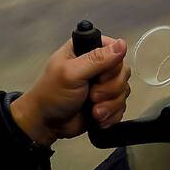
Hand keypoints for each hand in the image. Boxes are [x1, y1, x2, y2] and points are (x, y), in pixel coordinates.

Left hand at [11, 37, 130, 145]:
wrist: (45, 124)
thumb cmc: (52, 94)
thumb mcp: (71, 73)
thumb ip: (96, 59)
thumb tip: (122, 44)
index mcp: (87, 50)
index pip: (115, 48)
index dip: (113, 64)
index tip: (99, 75)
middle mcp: (98, 65)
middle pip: (123, 71)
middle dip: (109, 89)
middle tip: (91, 95)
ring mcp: (104, 84)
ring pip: (124, 90)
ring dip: (109, 104)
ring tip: (93, 110)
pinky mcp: (108, 101)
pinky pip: (122, 105)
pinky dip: (111, 114)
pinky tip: (97, 118)